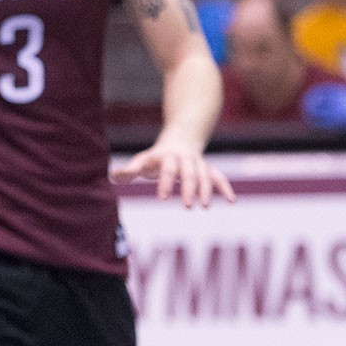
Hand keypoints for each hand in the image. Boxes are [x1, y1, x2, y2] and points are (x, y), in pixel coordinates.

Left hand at [113, 139, 234, 208]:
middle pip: (187, 172)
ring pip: (204, 174)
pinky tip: (231, 201)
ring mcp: (197, 163)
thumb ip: (130, 170)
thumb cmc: (156, 157)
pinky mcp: (207, 168)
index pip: (165, 168)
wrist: (180, 138)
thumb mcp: (143, 161)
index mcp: (165, 156)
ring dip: (205, 190)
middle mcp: (183, 158)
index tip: (162, 198)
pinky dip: (225, 187)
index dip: (164, 182)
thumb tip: (113, 175)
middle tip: (187, 206)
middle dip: (188, 188)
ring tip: (205, 206)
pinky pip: (218, 176)